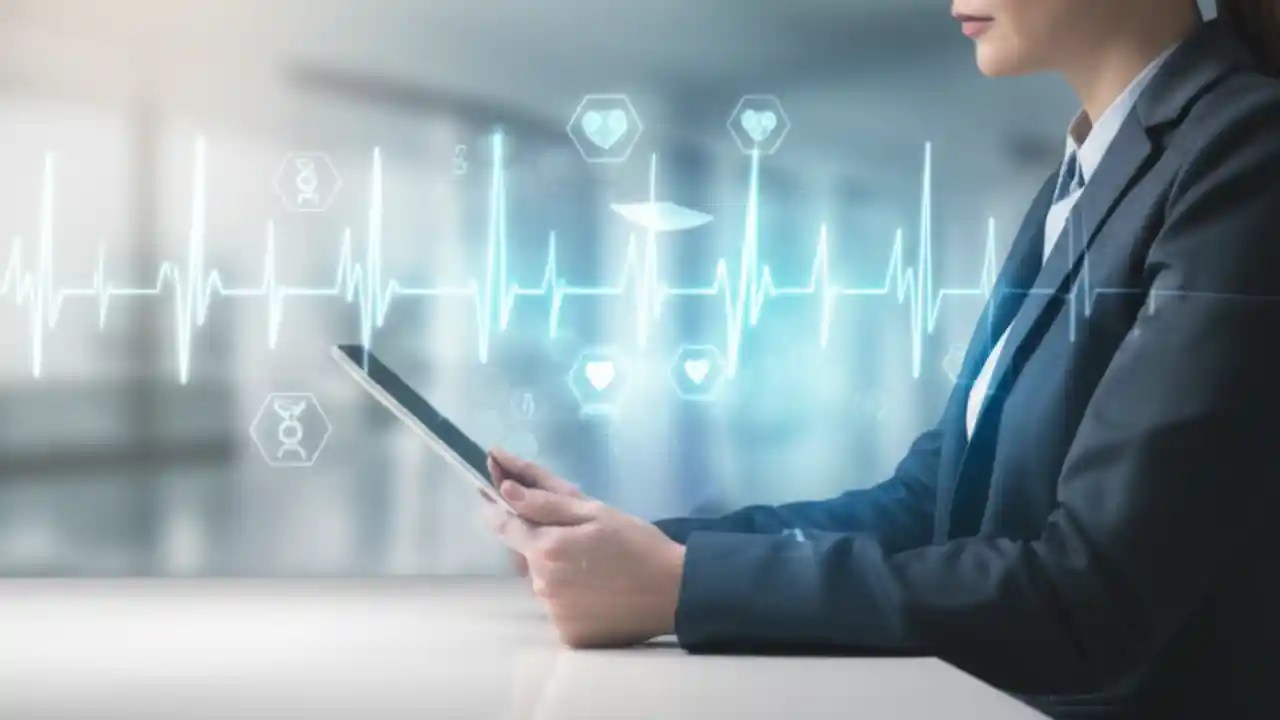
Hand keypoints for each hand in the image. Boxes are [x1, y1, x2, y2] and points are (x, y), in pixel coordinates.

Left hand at [481, 452, 685, 647]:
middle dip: (543, 544)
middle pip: (527, 556)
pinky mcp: (567, 636)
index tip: (489, 497)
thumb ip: (545, 501)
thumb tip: (504, 489)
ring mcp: (553, 613)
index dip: (496, 509)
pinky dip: (572, 599)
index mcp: (546, 547)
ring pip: (544, 583)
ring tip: (596, 569)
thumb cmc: (637, 543)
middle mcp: (542, 583)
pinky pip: (559, 609)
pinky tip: (599, 593)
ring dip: (558, 572)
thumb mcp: (595, 511)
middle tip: (581, 541)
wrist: (674, 591)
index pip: (505, 525)